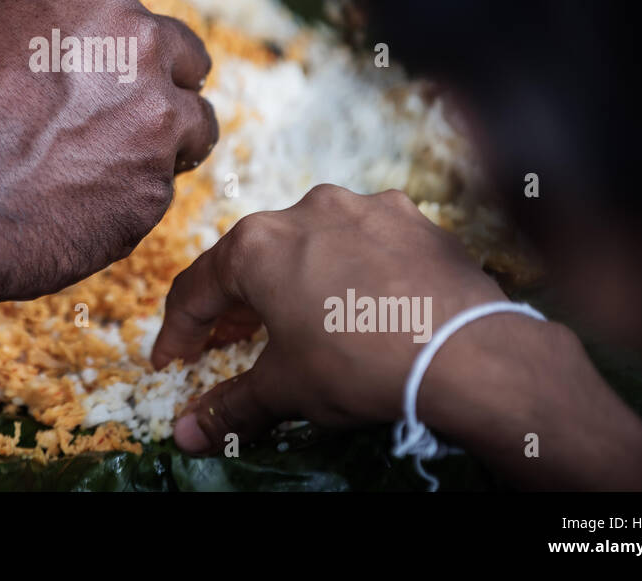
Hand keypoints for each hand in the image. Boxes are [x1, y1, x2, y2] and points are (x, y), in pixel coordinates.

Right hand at [0, 0, 216, 310]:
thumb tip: (73, 76)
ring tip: (111, 171)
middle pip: (184, 58)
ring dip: (164, 145)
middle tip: (122, 124)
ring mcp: (154, 111)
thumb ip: (50, 42)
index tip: (91, 82)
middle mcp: (136, 34)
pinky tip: (81, 210)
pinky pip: (163, 188)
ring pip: (195, 125)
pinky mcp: (155, 184)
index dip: (117, 54)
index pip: (134, 13)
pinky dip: (131, 200)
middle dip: (158, 89)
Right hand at [152, 185, 509, 451]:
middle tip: (231, 343)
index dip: (179, 330)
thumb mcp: (286, 389)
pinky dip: (353, 269)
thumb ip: (231, 406)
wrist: (468, 352)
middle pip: (254, 257)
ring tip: (300, 318)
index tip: (174, 362)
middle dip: (238, 304)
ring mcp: (362, 207)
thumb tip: (187, 433)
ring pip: (312, 241)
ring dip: (297, 278)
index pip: (198, 287)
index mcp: (258, 245)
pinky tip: (363, 301)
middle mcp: (305, 210)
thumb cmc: (359, 364)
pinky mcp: (411, 217)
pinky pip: (367, 240)